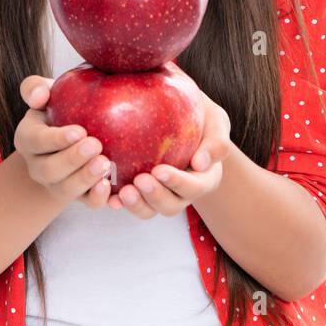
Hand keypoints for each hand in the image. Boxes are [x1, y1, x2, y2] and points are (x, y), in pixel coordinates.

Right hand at [14, 74, 114, 208]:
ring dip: (84, 180)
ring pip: (64, 190)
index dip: (56, 139)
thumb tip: (38, 96)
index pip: (35, 141)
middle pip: (48, 170)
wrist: (78, 130)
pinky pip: (86, 203)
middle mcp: (37, 165)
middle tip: (96, 145)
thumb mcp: (47, 92)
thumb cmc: (62, 106)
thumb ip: (36, 87)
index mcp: (28, 138)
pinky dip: (98, 198)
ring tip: (105, 164)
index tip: (80, 131)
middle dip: (72, 160)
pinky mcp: (78, 196)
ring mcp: (56, 184)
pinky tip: (112, 188)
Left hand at [108, 83, 231, 218]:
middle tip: (139, 180)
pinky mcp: (139, 191)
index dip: (177, 183)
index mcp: (203, 178)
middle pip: (170, 206)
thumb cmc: (202, 117)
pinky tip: (108, 195)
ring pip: (149, 210)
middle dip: (155, 196)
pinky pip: (128, 202)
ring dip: (136, 205)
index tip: (159, 170)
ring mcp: (159, 194)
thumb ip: (216, 141)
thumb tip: (201, 163)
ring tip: (123, 192)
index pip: (193, 187)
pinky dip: (118, 202)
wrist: (181, 115)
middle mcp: (181, 192)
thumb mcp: (216, 122)